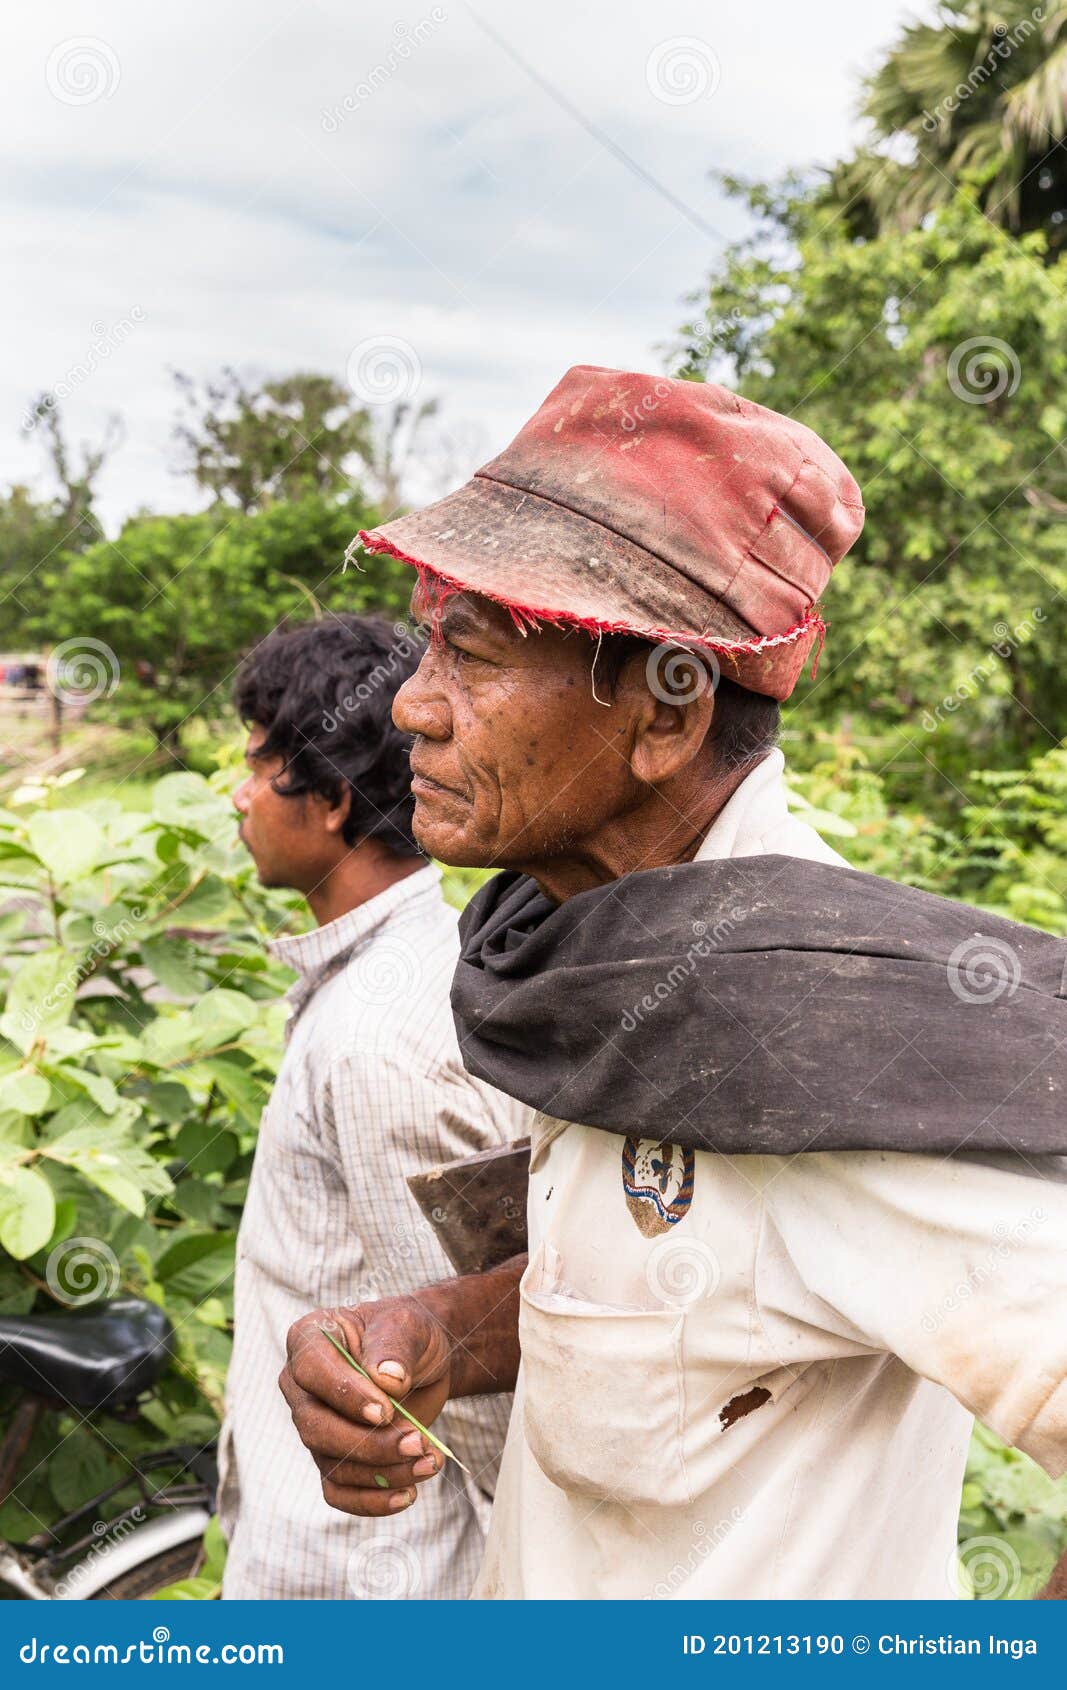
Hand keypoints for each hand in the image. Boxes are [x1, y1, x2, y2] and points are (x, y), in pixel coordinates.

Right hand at [279, 1296, 452, 1516]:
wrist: (423, 1359)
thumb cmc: (408, 1333)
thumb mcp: (407, 1325)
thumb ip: (394, 1348)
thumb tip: (387, 1381)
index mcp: (309, 1339)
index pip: (312, 1371)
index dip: (346, 1395)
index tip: (386, 1411)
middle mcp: (301, 1387)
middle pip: (315, 1428)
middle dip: (369, 1443)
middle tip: (417, 1443)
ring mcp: (314, 1426)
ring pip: (332, 1464)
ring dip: (383, 1472)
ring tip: (429, 1461)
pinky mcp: (332, 1458)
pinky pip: (339, 1492)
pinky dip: (372, 1500)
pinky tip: (408, 1495)